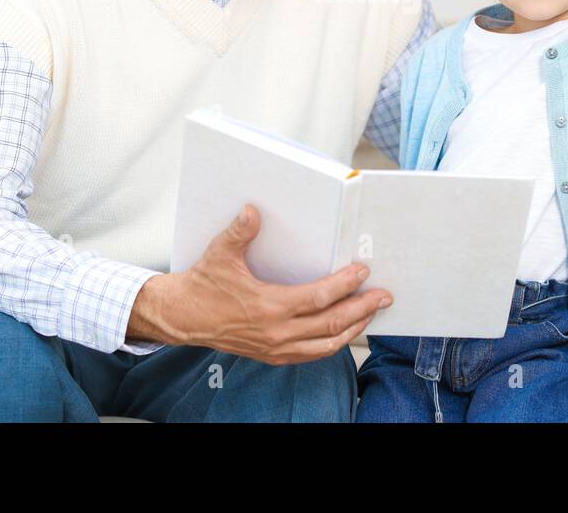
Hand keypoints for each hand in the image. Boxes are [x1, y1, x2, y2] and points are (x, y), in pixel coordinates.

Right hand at [126, 204, 392, 364]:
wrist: (183, 318)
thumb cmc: (203, 285)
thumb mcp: (219, 254)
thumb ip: (239, 232)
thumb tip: (253, 210)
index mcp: (269, 306)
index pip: (320, 297)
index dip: (345, 284)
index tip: (362, 271)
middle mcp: (277, 332)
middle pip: (332, 324)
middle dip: (363, 309)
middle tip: (385, 296)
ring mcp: (276, 348)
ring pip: (327, 345)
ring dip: (353, 329)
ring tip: (371, 313)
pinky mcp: (273, 356)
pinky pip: (312, 354)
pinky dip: (333, 344)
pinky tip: (344, 331)